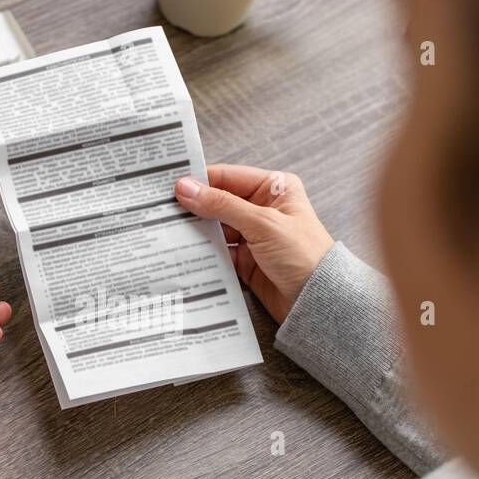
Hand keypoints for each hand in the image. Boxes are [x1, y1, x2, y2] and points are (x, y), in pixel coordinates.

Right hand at [175, 165, 333, 322]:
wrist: (318, 300)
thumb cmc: (304, 255)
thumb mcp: (262, 223)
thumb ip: (222, 205)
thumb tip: (186, 188)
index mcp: (274, 189)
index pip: (228, 178)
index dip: (200, 181)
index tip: (170, 187)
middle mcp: (262, 210)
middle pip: (218, 202)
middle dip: (193, 208)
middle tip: (160, 210)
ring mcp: (252, 236)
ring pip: (215, 228)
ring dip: (195, 232)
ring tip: (166, 231)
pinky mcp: (245, 261)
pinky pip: (217, 252)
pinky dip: (201, 253)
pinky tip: (182, 252)